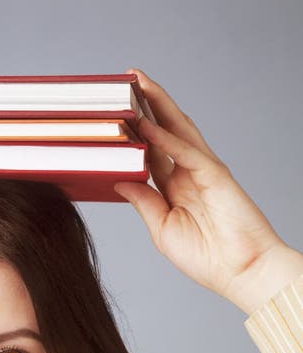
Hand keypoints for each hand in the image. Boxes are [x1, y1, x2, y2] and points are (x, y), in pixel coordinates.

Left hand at [113, 69, 302, 313]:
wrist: (240, 273)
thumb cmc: (206, 258)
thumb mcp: (162, 230)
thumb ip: (144, 202)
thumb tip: (120, 178)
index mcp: (175, 188)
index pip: (150, 151)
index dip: (133, 131)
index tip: (112, 114)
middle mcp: (188, 173)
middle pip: (164, 129)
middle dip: (145, 104)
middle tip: (125, 79)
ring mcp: (203, 170)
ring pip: (177, 128)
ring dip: (157, 104)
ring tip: (136, 82)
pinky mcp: (215, 174)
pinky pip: (185, 151)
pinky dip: (165, 137)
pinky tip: (146, 124)